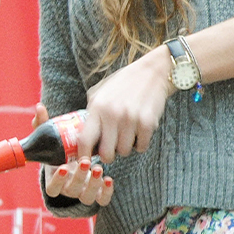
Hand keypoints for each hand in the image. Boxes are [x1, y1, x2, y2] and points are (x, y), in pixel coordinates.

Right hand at [34, 104, 112, 205]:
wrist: (76, 157)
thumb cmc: (60, 148)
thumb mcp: (50, 136)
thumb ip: (43, 123)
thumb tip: (39, 107)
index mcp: (54, 179)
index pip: (52, 189)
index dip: (57, 181)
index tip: (62, 166)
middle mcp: (68, 188)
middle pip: (71, 190)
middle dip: (79, 177)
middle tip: (85, 161)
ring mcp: (82, 192)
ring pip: (86, 197)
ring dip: (93, 184)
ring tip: (99, 168)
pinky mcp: (97, 193)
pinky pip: (101, 200)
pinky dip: (106, 193)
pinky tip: (109, 180)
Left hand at [79, 47, 174, 163]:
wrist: (153, 73)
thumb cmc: (123, 83)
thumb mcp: (100, 92)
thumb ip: (91, 111)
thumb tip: (80, 133)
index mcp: (97, 107)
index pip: (84, 139)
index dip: (83, 154)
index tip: (84, 160)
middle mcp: (112, 114)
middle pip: (106, 153)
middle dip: (108, 155)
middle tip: (111, 147)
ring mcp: (131, 119)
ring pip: (124, 152)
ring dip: (125, 147)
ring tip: (126, 133)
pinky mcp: (148, 123)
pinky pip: (141, 147)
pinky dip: (140, 143)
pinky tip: (139, 131)